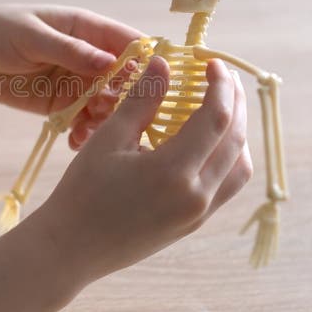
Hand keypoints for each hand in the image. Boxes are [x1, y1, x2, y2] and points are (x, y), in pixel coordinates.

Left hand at [0, 5, 141, 148]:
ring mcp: (80, 84)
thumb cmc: (0, 31)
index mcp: (89, 30)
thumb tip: (111, 62)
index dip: (147, 62)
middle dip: (125, 100)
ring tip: (90, 133)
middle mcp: (92, 58)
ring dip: (106, 121)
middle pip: (125, 80)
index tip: (153, 85)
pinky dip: (85, 134)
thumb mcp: (33, 37)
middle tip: (112, 115)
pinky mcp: (64, 106)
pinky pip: (84, 122)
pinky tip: (76, 143)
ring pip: (108, 106)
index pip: (130, 43)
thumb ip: (71, 50)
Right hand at [38, 56, 252, 288]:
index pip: (216, 118)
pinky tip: (211, 141)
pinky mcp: (194, 223)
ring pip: (240, 166)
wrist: (71, 249)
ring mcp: (199, 213)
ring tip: (222, 106)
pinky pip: (228, 185)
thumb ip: (142, 100)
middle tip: (222, 76)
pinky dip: (230, 157)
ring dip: (238, 131)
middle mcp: (196, 195)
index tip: (212, 62)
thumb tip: (163, 62)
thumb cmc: (82, 192)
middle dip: (235, 101)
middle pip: (235, 139)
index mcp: (174, 172)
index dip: (219, 84)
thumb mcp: (108, 140)